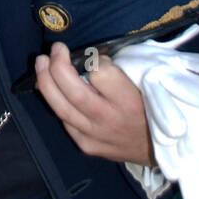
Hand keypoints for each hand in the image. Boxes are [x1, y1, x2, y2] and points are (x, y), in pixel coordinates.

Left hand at [34, 40, 154, 166]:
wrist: (158, 149)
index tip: (97, 57)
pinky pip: (65, 122)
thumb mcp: (148, 85)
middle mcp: (110, 120)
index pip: (100, 74)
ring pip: (61, 109)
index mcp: (129, 101)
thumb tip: (91, 55)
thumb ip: (120, 71)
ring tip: (41, 63)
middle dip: (58, 67)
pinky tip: (52, 89)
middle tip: (54, 50)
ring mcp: (95, 136)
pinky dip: (56, 103)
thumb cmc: (152, 108)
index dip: (94, 60)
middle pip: (74, 92)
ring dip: (46, 82)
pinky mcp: (87, 146)